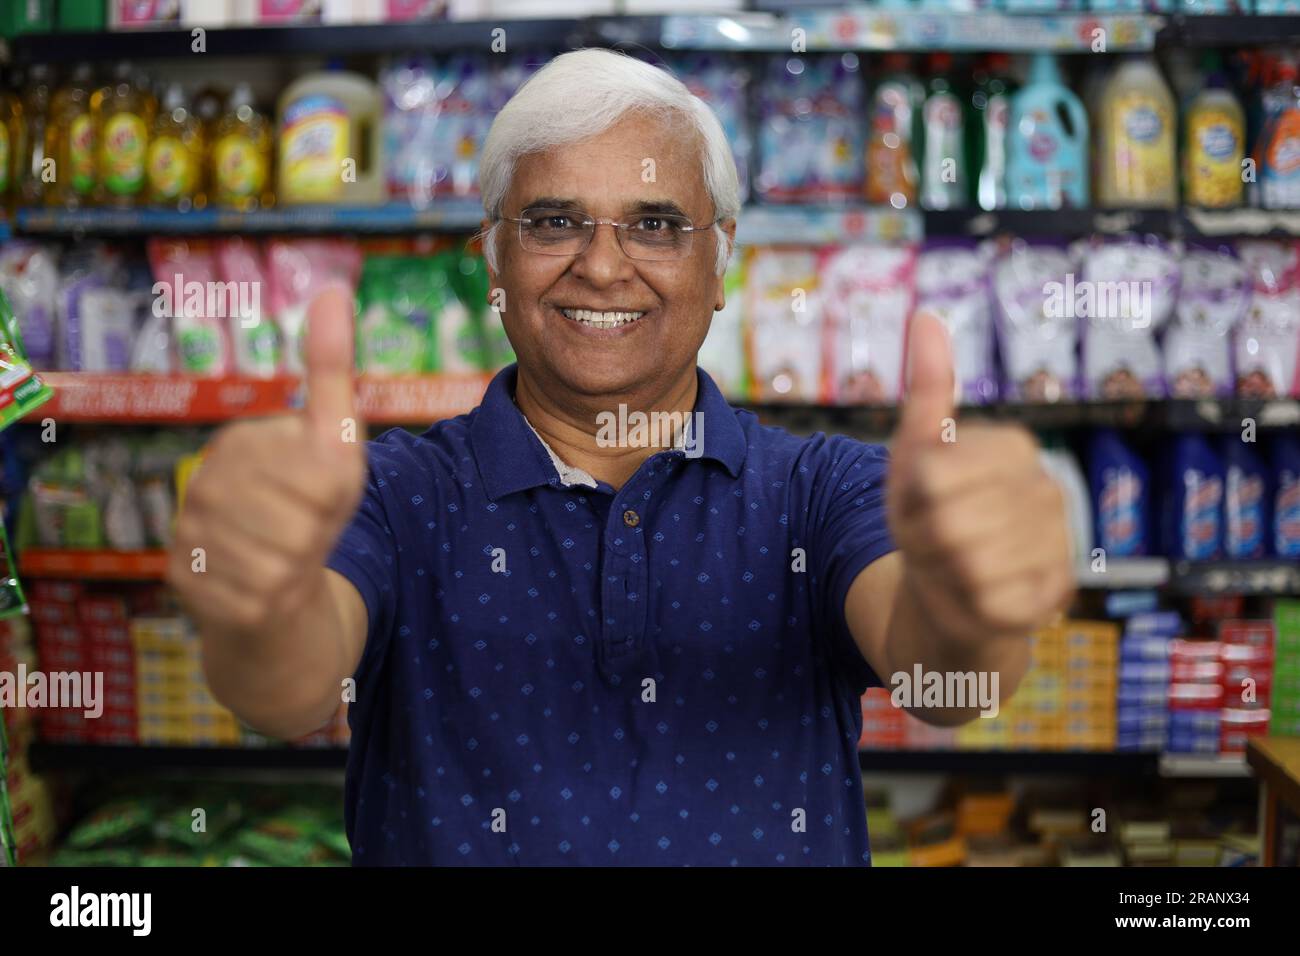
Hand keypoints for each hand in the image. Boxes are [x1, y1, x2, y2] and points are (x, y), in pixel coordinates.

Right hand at [168, 286, 366, 636]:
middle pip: (300, 524)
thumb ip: (332, 372)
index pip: (322, 477)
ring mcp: (187, 530)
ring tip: (284, 560)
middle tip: (304, 536)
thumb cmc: (311, 509)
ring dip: (295, 571)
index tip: (321, 501)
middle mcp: (205, 479)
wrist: (274, 592)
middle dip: (317, 538)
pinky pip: (254, 599)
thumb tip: (335, 290)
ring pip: (278, 566)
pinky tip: (260, 590)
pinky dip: (272, 602)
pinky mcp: (180, 581)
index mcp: (240, 441)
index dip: (337, 501)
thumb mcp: (336, 445)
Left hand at [886, 313, 1073, 645]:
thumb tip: (925, 316)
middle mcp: (1049, 489)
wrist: (951, 591)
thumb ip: (925, 390)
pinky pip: (993, 601)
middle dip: (923, 539)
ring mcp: (1059, 543)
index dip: (910, 498)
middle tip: (932, 540)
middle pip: (950, 522)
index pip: (935, 476)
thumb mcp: (914, 454)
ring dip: (944, 573)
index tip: (920, 500)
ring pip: (972, 565)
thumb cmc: (928, 514)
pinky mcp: (1058, 594)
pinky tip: (977, 595)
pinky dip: (969, 603)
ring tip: (953, 566)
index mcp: (1015, 446)